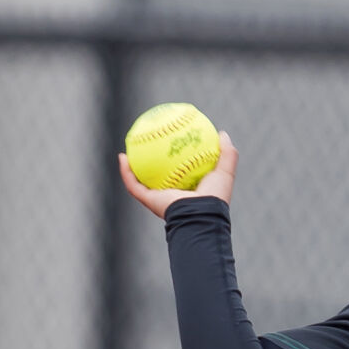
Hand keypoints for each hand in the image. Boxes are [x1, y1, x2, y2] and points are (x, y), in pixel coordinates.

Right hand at [118, 129, 237, 217]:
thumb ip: (227, 153)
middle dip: (149, 161)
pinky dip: (125, 172)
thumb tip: (222, 133)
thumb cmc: (215, 197)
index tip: (168, 140)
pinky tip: (122, 157)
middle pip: (157, 176)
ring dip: (131, 167)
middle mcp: (173, 195)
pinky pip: (133, 185)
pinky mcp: (150, 201)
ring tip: (126, 148)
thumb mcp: (225, 171)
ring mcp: (160, 199)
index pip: (178, 170)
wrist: (202, 215)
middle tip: (145, 143)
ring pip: (140, 181)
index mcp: (189, 189)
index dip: (173, 157)